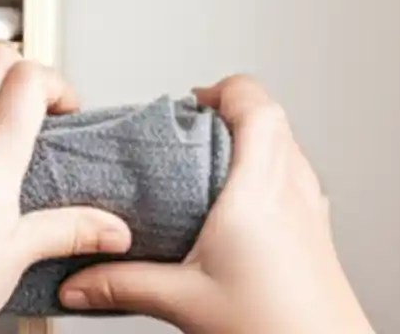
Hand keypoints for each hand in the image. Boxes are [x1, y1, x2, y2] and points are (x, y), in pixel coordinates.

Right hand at [58, 76, 373, 333]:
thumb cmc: (277, 326)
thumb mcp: (185, 303)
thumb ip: (125, 285)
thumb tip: (81, 282)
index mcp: (260, 189)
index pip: (255, 104)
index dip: (224, 90)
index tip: (193, 101)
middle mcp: (293, 188)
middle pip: (273, 117)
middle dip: (231, 113)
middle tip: (195, 130)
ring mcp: (311, 208)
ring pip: (288, 145)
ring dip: (253, 141)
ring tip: (214, 166)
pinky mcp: (318, 231)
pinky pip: (296, 178)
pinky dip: (269, 173)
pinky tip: (242, 212)